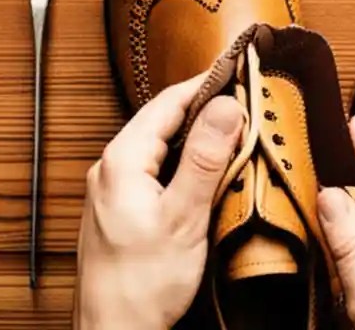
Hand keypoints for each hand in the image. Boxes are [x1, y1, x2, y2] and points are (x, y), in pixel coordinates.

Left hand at [74, 74, 243, 329]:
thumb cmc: (141, 287)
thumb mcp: (184, 218)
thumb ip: (205, 158)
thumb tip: (226, 105)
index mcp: (121, 161)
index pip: (168, 102)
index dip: (206, 82)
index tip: (238, 68)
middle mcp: (109, 169)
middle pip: (162, 121)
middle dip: (204, 107)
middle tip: (245, 97)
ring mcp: (111, 190)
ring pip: (159, 146)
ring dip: (195, 136)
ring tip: (234, 130)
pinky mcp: (119, 211)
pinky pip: (154, 170)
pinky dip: (183, 162)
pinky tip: (206, 173)